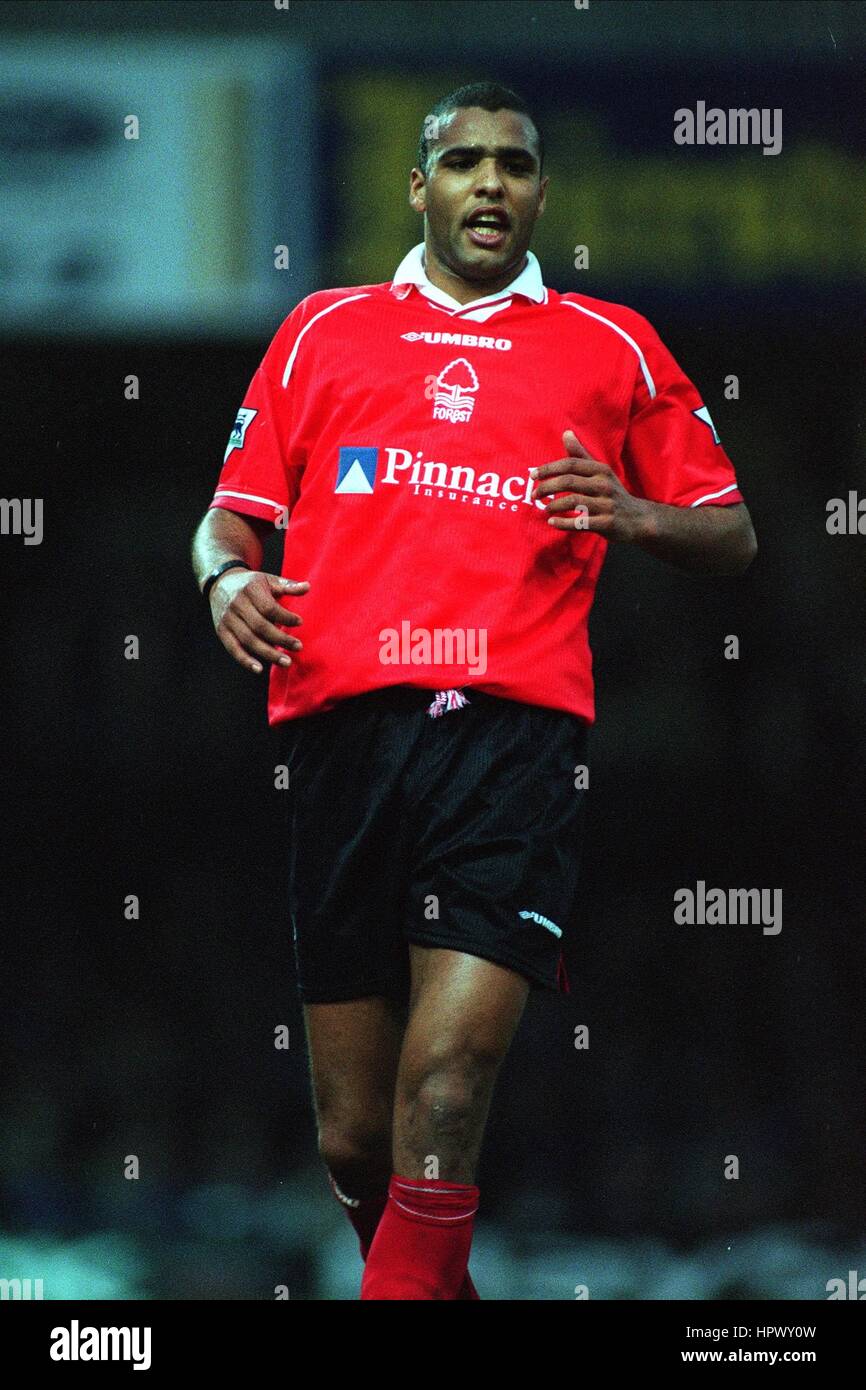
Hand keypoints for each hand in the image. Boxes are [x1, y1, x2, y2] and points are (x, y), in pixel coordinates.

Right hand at [210, 569, 309, 674]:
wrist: (220, 583)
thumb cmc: (250, 584)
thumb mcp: (268, 579)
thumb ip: (288, 585)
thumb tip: (307, 587)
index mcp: (250, 590)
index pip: (269, 608)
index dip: (285, 617)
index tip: (299, 622)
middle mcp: (237, 605)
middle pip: (260, 626)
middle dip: (280, 639)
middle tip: (298, 647)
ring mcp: (228, 619)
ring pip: (249, 640)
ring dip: (268, 653)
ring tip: (286, 662)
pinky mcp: (221, 631)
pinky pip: (233, 648)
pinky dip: (245, 660)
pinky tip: (259, 669)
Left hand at [531, 430, 649, 541]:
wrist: (639, 519)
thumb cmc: (613, 494)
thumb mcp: (600, 472)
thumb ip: (581, 455)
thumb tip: (566, 433)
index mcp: (600, 470)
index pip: (570, 464)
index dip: (549, 469)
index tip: (533, 476)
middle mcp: (604, 485)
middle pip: (568, 482)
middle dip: (547, 487)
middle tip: (534, 494)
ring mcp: (606, 505)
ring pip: (573, 501)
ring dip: (554, 505)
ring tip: (545, 508)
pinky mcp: (607, 524)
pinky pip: (580, 523)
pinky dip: (563, 522)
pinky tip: (552, 522)